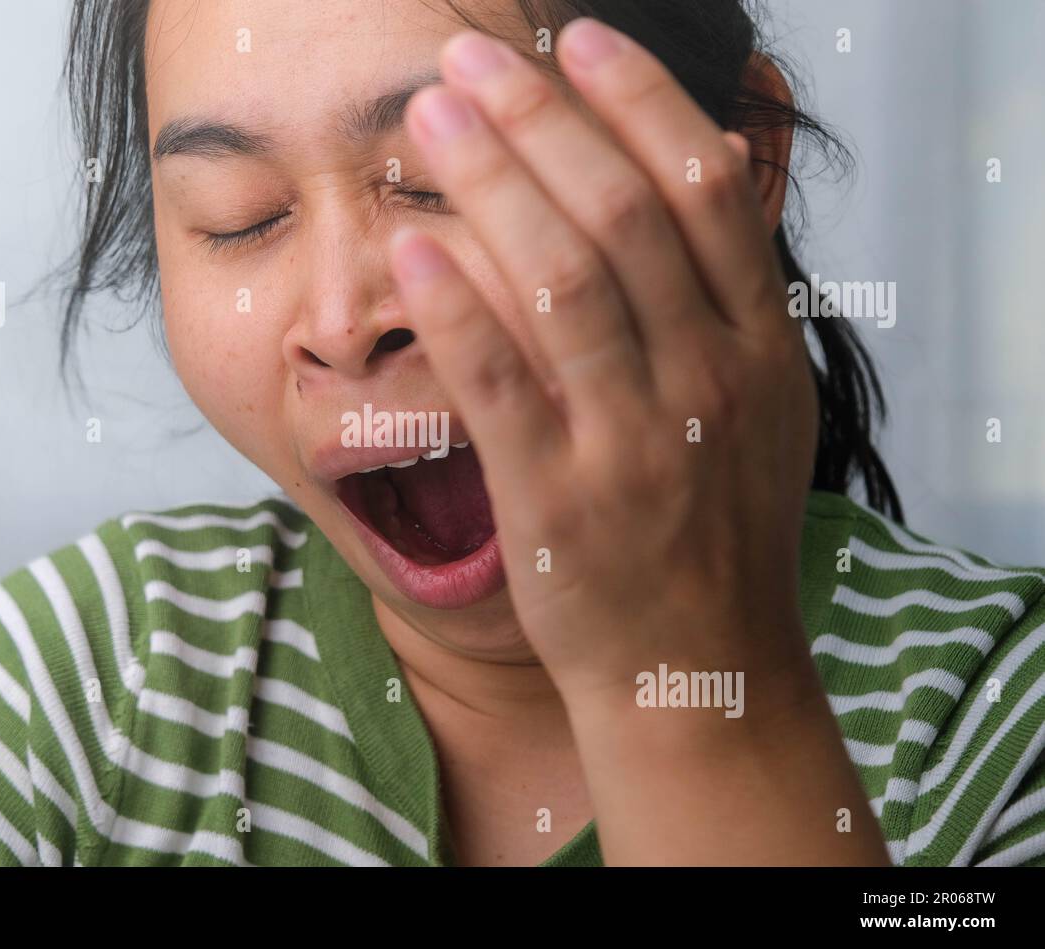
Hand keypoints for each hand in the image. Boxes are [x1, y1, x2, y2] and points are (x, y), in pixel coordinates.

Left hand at [390, 18, 818, 705]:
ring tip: (430, 118)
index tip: (574, 39)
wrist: (697, 666)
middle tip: (467, 62)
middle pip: (620, 215)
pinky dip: (452, 308)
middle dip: (537, 120)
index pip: (703, 188)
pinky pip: (497, 385)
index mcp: (759, 347)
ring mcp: (631, 443)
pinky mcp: (556, 499)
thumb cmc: (714, 529)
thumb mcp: (761, 411)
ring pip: (558, 282)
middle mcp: (705, 382)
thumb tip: (693, 172)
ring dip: (487, 184)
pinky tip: (408, 246)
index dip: (634, 100)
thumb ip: (730, 300)